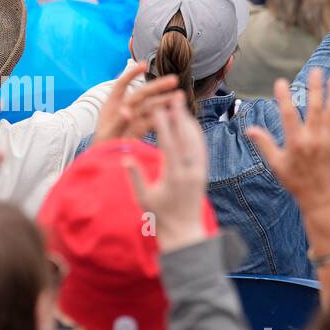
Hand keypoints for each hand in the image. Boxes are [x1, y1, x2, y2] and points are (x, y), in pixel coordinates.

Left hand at [93, 62, 180, 143]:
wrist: (103, 163)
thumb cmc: (101, 148)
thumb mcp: (107, 135)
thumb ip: (117, 123)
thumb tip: (128, 111)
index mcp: (111, 105)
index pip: (121, 84)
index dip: (132, 74)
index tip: (144, 64)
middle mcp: (123, 108)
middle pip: (142, 94)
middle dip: (157, 86)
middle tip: (175, 79)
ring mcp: (132, 118)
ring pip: (150, 106)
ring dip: (164, 101)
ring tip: (179, 96)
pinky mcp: (138, 128)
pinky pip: (152, 120)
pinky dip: (163, 117)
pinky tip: (175, 114)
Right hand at [123, 94, 209, 251]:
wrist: (184, 232)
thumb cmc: (160, 216)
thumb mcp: (144, 198)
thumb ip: (135, 176)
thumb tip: (125, 156)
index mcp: (173, 177)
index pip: (168, 144)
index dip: (163, 125)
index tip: (158, 107)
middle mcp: (190, 172)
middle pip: (186, 137)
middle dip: (181, 115)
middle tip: (175, 96)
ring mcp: (199, 172)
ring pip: (197, 140)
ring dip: (189, 121)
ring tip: (181, 106)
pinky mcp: (204, 172)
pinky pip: (201, 148)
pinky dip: (195, 133)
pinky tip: (189, 123)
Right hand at [246, 69, 329, 213]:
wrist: (319, 195)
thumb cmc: (295, 180)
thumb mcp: (275, 164)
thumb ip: (264, 144)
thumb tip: (250, 129)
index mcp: (295, 144)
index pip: (288, 116)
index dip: (284, 99)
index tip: (280, 83)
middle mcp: (312, 140)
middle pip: (314, 109)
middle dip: (315, 88)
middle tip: (314, 70)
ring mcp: (326, 140)